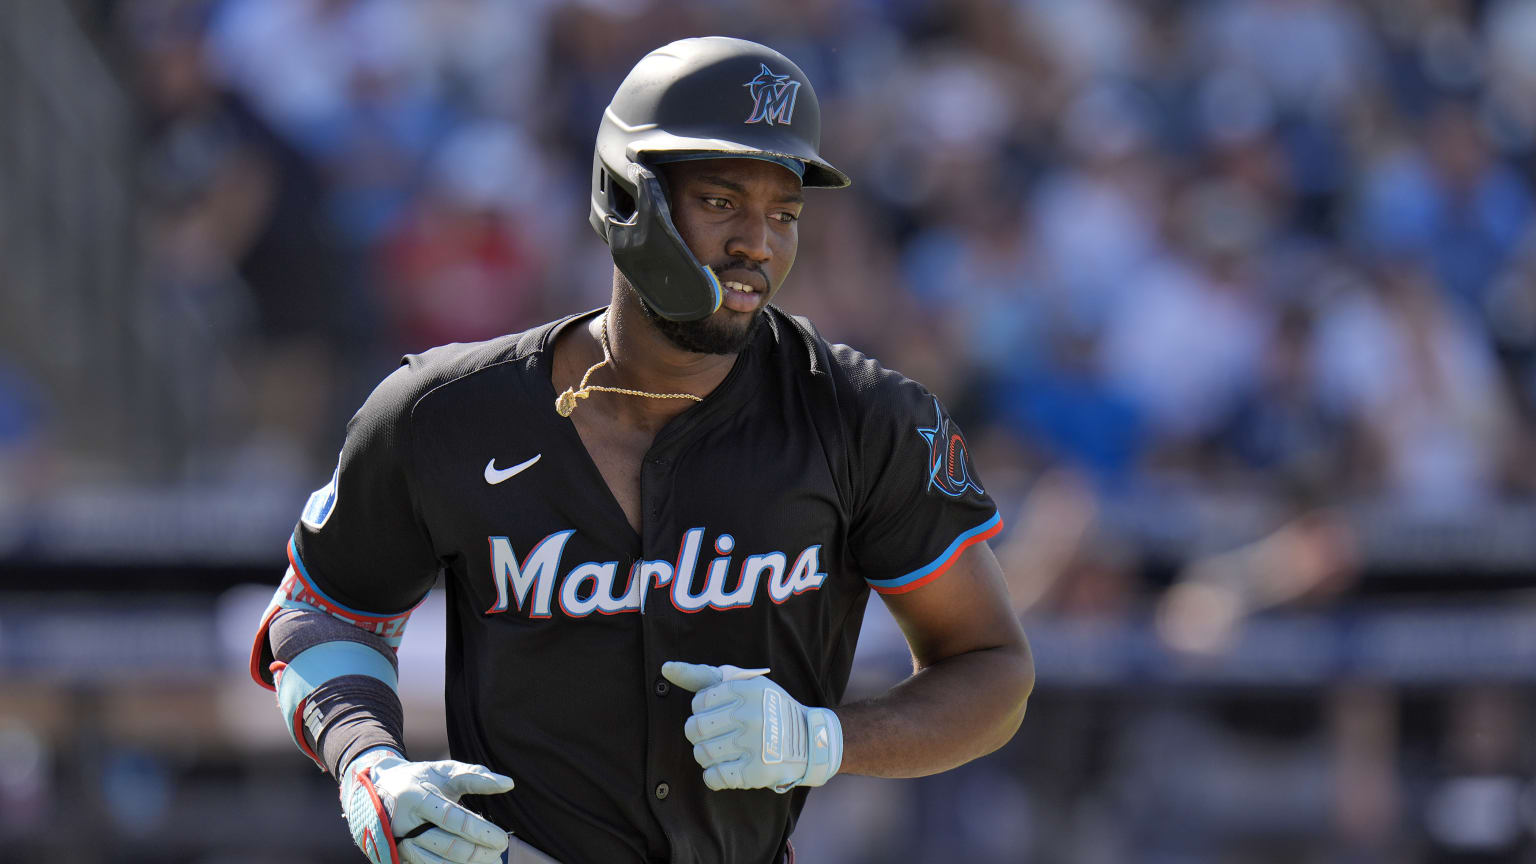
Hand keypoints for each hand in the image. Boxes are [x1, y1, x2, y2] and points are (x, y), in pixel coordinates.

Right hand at [340, 748, 514, 863]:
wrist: (378, 788)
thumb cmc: (420, 778)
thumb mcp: (444, 771)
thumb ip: (476, 777)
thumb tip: (509, 784)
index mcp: (417, 796)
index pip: (453, 819)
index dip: (480, 831)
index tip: (502, 839)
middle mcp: (405, 823)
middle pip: (448, 846)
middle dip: (478, 853)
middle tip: (500, 852)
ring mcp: (399, 843)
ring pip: (437, 863)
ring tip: (490, 862)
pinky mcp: (398, 855)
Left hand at [661, 661, 841, 792]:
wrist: (809, 741)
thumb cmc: (768, 708)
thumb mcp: (744, 684)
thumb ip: (705, 677)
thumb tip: (666, 668)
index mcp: (747, 690)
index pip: (699, 702)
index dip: (704, 709)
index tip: (720, 712)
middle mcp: (751, 715)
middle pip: (695, 729)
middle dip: (700, 733)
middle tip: (716, 734)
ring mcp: (754, 746)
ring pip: (701, 754)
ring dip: (707, 754)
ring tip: (723, 750)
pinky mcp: (756, 773)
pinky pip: (713, 777)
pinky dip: (715, 775)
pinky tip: (729, 767)